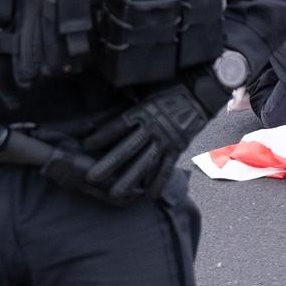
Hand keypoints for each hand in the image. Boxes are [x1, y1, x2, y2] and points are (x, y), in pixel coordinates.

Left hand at [79, 77, 225, 204]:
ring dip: (129, 179)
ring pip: (145, 162)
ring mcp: (166, 140)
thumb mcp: (146, 90)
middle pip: (127, 148)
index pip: (118, 126)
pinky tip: (148, 196)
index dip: (101, 136)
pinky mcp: (177, 148)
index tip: (85, 146)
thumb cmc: (169, 89)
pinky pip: (166, 168)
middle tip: (92, 177)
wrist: (200, 94)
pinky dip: (157, 183)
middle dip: (108, 164)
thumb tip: (105, 100)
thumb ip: (127, 99)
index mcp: (143, 111)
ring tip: (115, 193)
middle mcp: (154, 127)